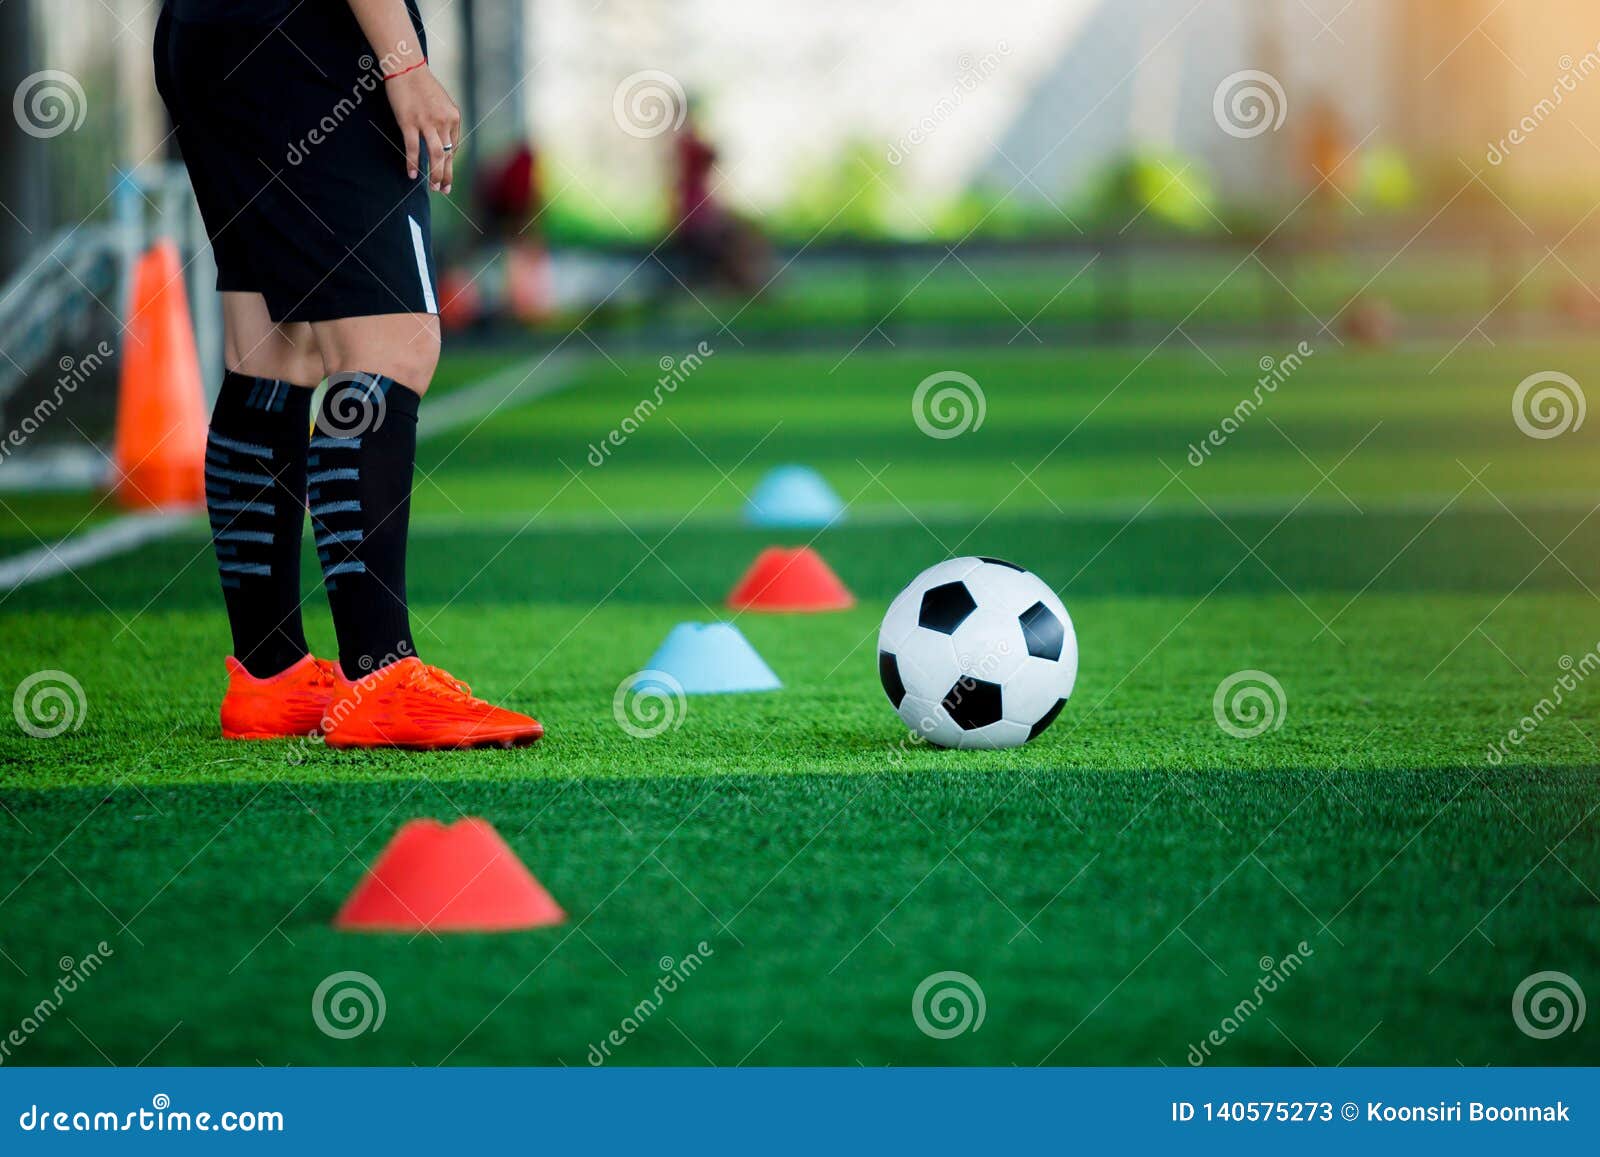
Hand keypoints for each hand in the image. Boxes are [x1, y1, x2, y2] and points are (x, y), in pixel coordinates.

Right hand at [385, 65, 460, 192]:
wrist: (407, 67)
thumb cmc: (422, 84)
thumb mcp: (441, 102)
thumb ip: (445, 120)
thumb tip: (443, 140)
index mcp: (454, 117)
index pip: (454, 146)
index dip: (449, 162)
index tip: (445, 173)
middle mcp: (444, 121)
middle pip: (448, 155)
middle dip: (446, 175)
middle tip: (444, 190)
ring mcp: (427, 122)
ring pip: (435, 155)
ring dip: (435, 174)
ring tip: (433, 187)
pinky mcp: (409, 122)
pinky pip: (413, 149)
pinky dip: (413, 164)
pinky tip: (412, 175)